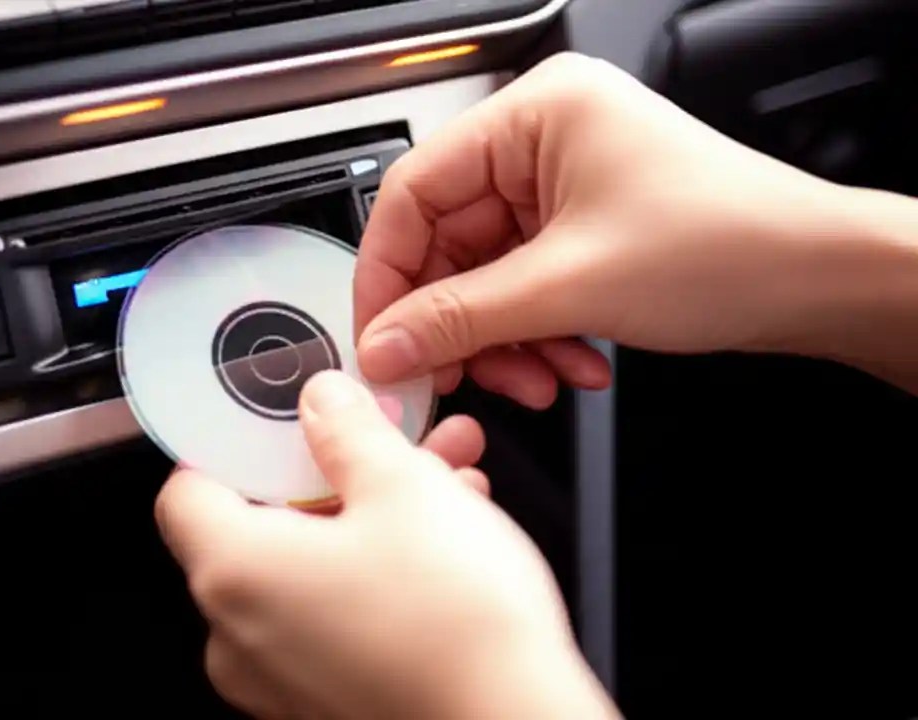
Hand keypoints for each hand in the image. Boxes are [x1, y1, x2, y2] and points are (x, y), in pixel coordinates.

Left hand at [155, 371, 619, 718]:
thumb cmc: (456, 628)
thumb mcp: (404, 487)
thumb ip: (348, 431)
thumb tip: (323, 403)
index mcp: (234, 571)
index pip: (186, 490)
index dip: (233, 445)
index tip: (281, 420)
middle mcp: (240, 635)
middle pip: (260, 527)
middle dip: (333, 473)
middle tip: (387, 442)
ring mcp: (281, 679)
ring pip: (311, 569)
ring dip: (369, 515)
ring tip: (443, 482)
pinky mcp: (327, 703)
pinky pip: (335, 616)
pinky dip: (376, 571)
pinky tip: (446, 540)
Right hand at [354, 51, 885, 406]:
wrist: (822, 281)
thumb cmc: (732, 244)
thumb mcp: (569, 286)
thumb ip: (458, 320)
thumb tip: (384, 345)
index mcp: (535, 114)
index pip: (414, 191)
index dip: (388, 275)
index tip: (380, 338)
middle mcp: (544, 142)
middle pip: (449, 244)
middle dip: (459, 323)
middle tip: (452, 376)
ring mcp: (565, 188)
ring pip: (486, 277)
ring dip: (503, 340)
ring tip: (535, 379)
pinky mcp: (584, 231)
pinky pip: (525, 290)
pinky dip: (536, 335)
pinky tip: (569, 365)